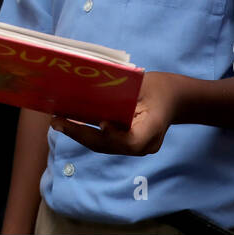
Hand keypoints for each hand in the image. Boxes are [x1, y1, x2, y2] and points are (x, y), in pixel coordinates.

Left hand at [50, 71, 180, 155]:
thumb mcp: (144, 85)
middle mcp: (145, 145)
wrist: (175, 99)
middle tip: (58, 122)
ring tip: (58, 123)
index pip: (131, 141)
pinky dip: (88, 133)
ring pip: (105, 146)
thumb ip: (122, 93)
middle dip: (82, 134)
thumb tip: (91, 92)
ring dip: (80, 135)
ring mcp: (137, 149)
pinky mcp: (128, 146)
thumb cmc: (159, 88)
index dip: (113, 135)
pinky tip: (71, 124)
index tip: (100, 123)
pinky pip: (106, 142)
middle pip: (110, 145)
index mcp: (153, 128)